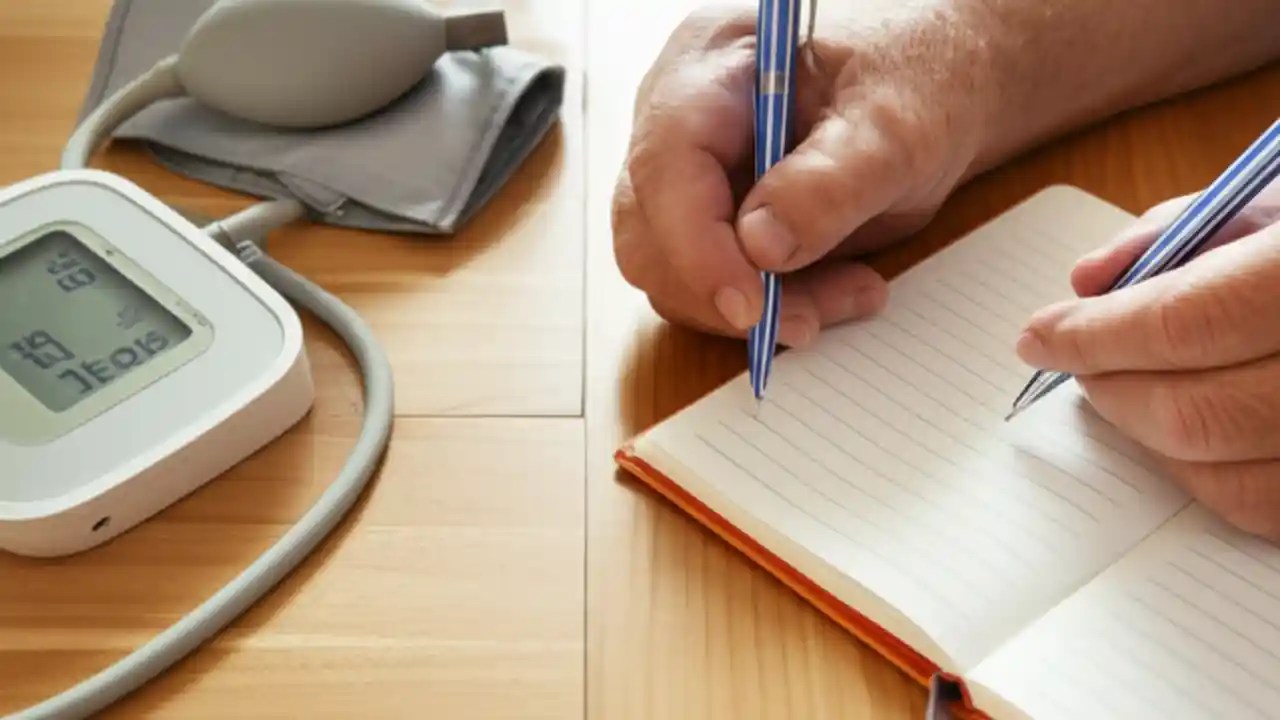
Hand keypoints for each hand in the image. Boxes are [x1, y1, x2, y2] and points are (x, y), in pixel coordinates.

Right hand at [611, 3, 997, 345]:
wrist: (943, 84)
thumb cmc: (918, 77)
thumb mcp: (896, 126)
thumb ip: (830, 185)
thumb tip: (760, 250)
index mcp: (710, 67)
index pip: (666, 166)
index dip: (696, 247)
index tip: (751, 306)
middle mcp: (682, 122)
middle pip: (650, 232)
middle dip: (725, 292)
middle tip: (807, 319)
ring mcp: (693, 175)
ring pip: (677, 274)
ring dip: (759, 307)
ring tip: (854, 293)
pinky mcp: (718, 220)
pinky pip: (716, 286)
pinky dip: (775, 305)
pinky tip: (843, 288)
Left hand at [1017, 180, 1279, 539]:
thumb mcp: (1274, 197)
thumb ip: (1182, 232)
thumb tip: (1086, 283)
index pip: (1189, 321)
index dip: (1096, 336)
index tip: (1040, 334)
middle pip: (1204, 414)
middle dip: (1112, 392)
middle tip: (1075, 366)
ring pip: (1241, 483)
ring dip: (1155, 445)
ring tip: (1124, 395)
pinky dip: (1220, 483)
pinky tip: (1194, 439)